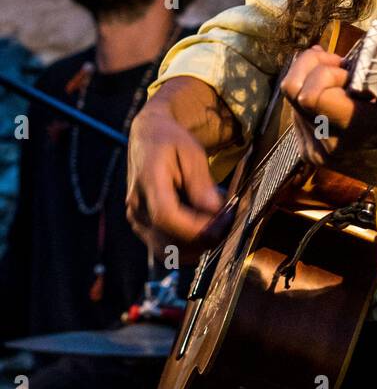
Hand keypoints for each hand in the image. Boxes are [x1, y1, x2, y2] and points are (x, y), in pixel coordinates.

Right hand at [126, 99, 226, 261]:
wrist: (147, 138)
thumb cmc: (171, 141)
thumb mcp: (191, 152)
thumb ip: (201, 182)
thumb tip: (214, 210)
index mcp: (148, 182)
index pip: (166, 216)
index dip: (195, 227)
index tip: (221, 223)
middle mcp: (137, 206)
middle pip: (168, 239)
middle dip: (202, 239)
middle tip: (227, 224)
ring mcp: (136, 219)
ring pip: (167, 250)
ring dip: (195, 246)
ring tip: (215, 225)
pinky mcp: (141, 227)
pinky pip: (164, 248)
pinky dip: (185, 246)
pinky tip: (201, 229)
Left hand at [281, 45, 376, 194]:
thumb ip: (362, 75)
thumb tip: (333, 54)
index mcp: (355, 127)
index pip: (311, 94)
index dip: (324, 71)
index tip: (346, 67)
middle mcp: (329, 142)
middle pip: (294, 91)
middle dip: (313, 67)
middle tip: (337, 64)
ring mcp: (315, 150)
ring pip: (290, 99)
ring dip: (310, 79)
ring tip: (336, 79)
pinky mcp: (308, 153)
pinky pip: (295, 113)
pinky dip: (309, 95)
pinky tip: (328, 93)